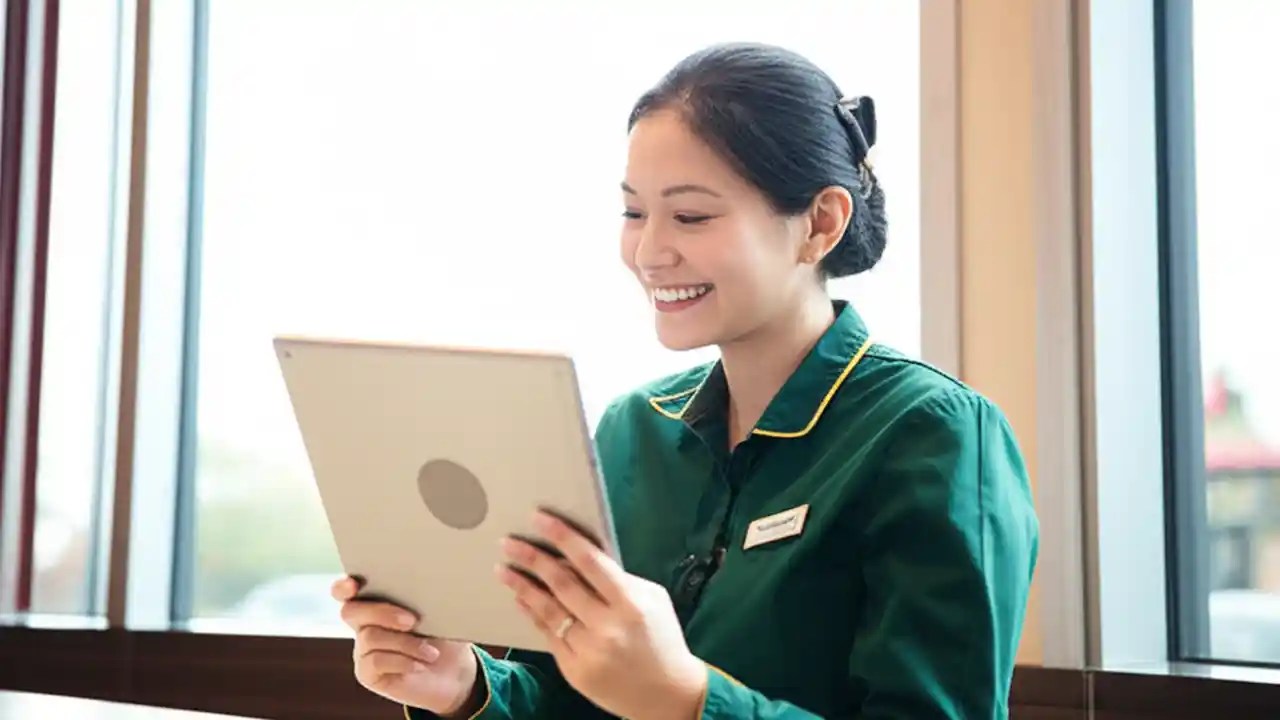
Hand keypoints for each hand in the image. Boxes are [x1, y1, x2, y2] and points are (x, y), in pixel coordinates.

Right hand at [332, 576, 482, 716]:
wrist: (454, 673)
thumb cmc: (445, 636)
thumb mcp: (438, 613)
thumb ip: (423, 597)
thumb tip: (427, 581)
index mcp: (377, 602)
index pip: (346, 591)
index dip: (343, 586)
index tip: (353, 585)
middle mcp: (364, 624)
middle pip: (351, 611)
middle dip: (381, 612)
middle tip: (412, 621)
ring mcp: (363, 650)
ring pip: (370, 637)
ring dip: (405, 642)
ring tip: (431, 652)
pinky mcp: (368, 673)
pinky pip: (375, 662)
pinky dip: (402, 661)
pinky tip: (420, 664)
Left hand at [497, 512, 707, 719]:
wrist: (668, 694)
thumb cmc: (662, 638)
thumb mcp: (653, 600)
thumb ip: (620, 578)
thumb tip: (580, 556)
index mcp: (631, 603)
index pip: (590, 561)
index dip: (563, 537)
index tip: (539, 518)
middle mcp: (607, 627)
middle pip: (562, 584)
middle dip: (531, 559)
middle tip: (508, 542)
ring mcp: (589, 651)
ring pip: (548, 610)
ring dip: (522, 586)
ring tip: (503, 568)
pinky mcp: (575, 671)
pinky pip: (547, 635)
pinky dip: (532, 614)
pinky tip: (520, 598)